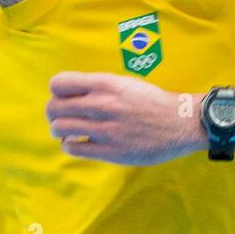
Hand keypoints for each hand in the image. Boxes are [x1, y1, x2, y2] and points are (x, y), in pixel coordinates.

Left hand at [46, 72, 202, 165]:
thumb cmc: (151, 102)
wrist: (180, 123)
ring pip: (59, 128)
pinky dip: (69, 145)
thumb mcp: (123, 83)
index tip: (64, 98)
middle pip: (53, 107)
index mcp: (104, 84)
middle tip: (63, 117)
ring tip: (69, 132)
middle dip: (54, 113)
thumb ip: (96, 87)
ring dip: (59, 130)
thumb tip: (67, 94)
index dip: (57, 92)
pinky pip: (72, 148)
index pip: (58, 83)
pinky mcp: (109, 150)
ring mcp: (104, 128)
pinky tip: (78, 143)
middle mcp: (101, 104)